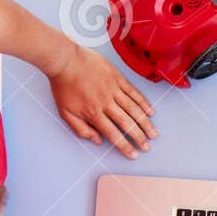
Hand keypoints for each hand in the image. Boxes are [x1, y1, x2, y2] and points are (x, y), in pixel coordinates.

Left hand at [49, 40, 156, 159]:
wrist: (65, 61)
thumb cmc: (63, 85)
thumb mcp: (65, 112)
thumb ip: (81, 129)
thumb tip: (97, 140)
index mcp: (93, 113)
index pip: (113, 134)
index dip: (124, 146)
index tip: (133, 154)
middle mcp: (106, 103)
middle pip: (127, 123)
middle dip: (139, 137)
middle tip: (146, 146)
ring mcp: (114, 90)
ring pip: (134, 110)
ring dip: (145, 123)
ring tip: (153, 133)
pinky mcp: (118, 79)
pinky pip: (134, 93)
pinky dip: (144, 103)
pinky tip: (150, 112)